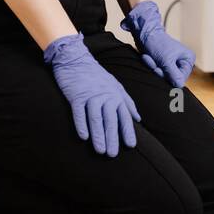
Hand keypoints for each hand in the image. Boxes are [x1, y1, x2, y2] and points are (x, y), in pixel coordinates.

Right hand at [43, 33, 141, 156]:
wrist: (75, 59)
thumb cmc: (96, 75)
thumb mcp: (116, 86)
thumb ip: (127, 102)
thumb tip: (138, 118)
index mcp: (116, 95)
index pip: (124, 116)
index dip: (128, 131)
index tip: (131, 146)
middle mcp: (105, 96)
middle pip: (110, 120)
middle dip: (113, 138)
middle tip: (113, 155)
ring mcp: (90, 95)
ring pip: (96, 118)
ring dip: (98, 135)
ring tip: (100, 150)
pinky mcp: (76, 95)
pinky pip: (79, 112)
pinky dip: (81, 124)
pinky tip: (83, 137)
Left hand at [120, 0, 195, 88]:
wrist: (145, 34)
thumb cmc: (158, 43)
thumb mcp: (166, 60)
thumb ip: (174, 74)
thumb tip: (180, 86)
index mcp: (188, 59)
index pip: (182, 78)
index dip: (170, 77)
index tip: (160, 70)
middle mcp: (182, 62)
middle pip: (172, 78)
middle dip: (160, 72)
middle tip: (154, 63)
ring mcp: (173, 63)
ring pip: (163, 76)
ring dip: (154, 68)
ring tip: (150, 58)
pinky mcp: (164, 63)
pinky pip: (158, 72)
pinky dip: (151, 66)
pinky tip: (148, 58)